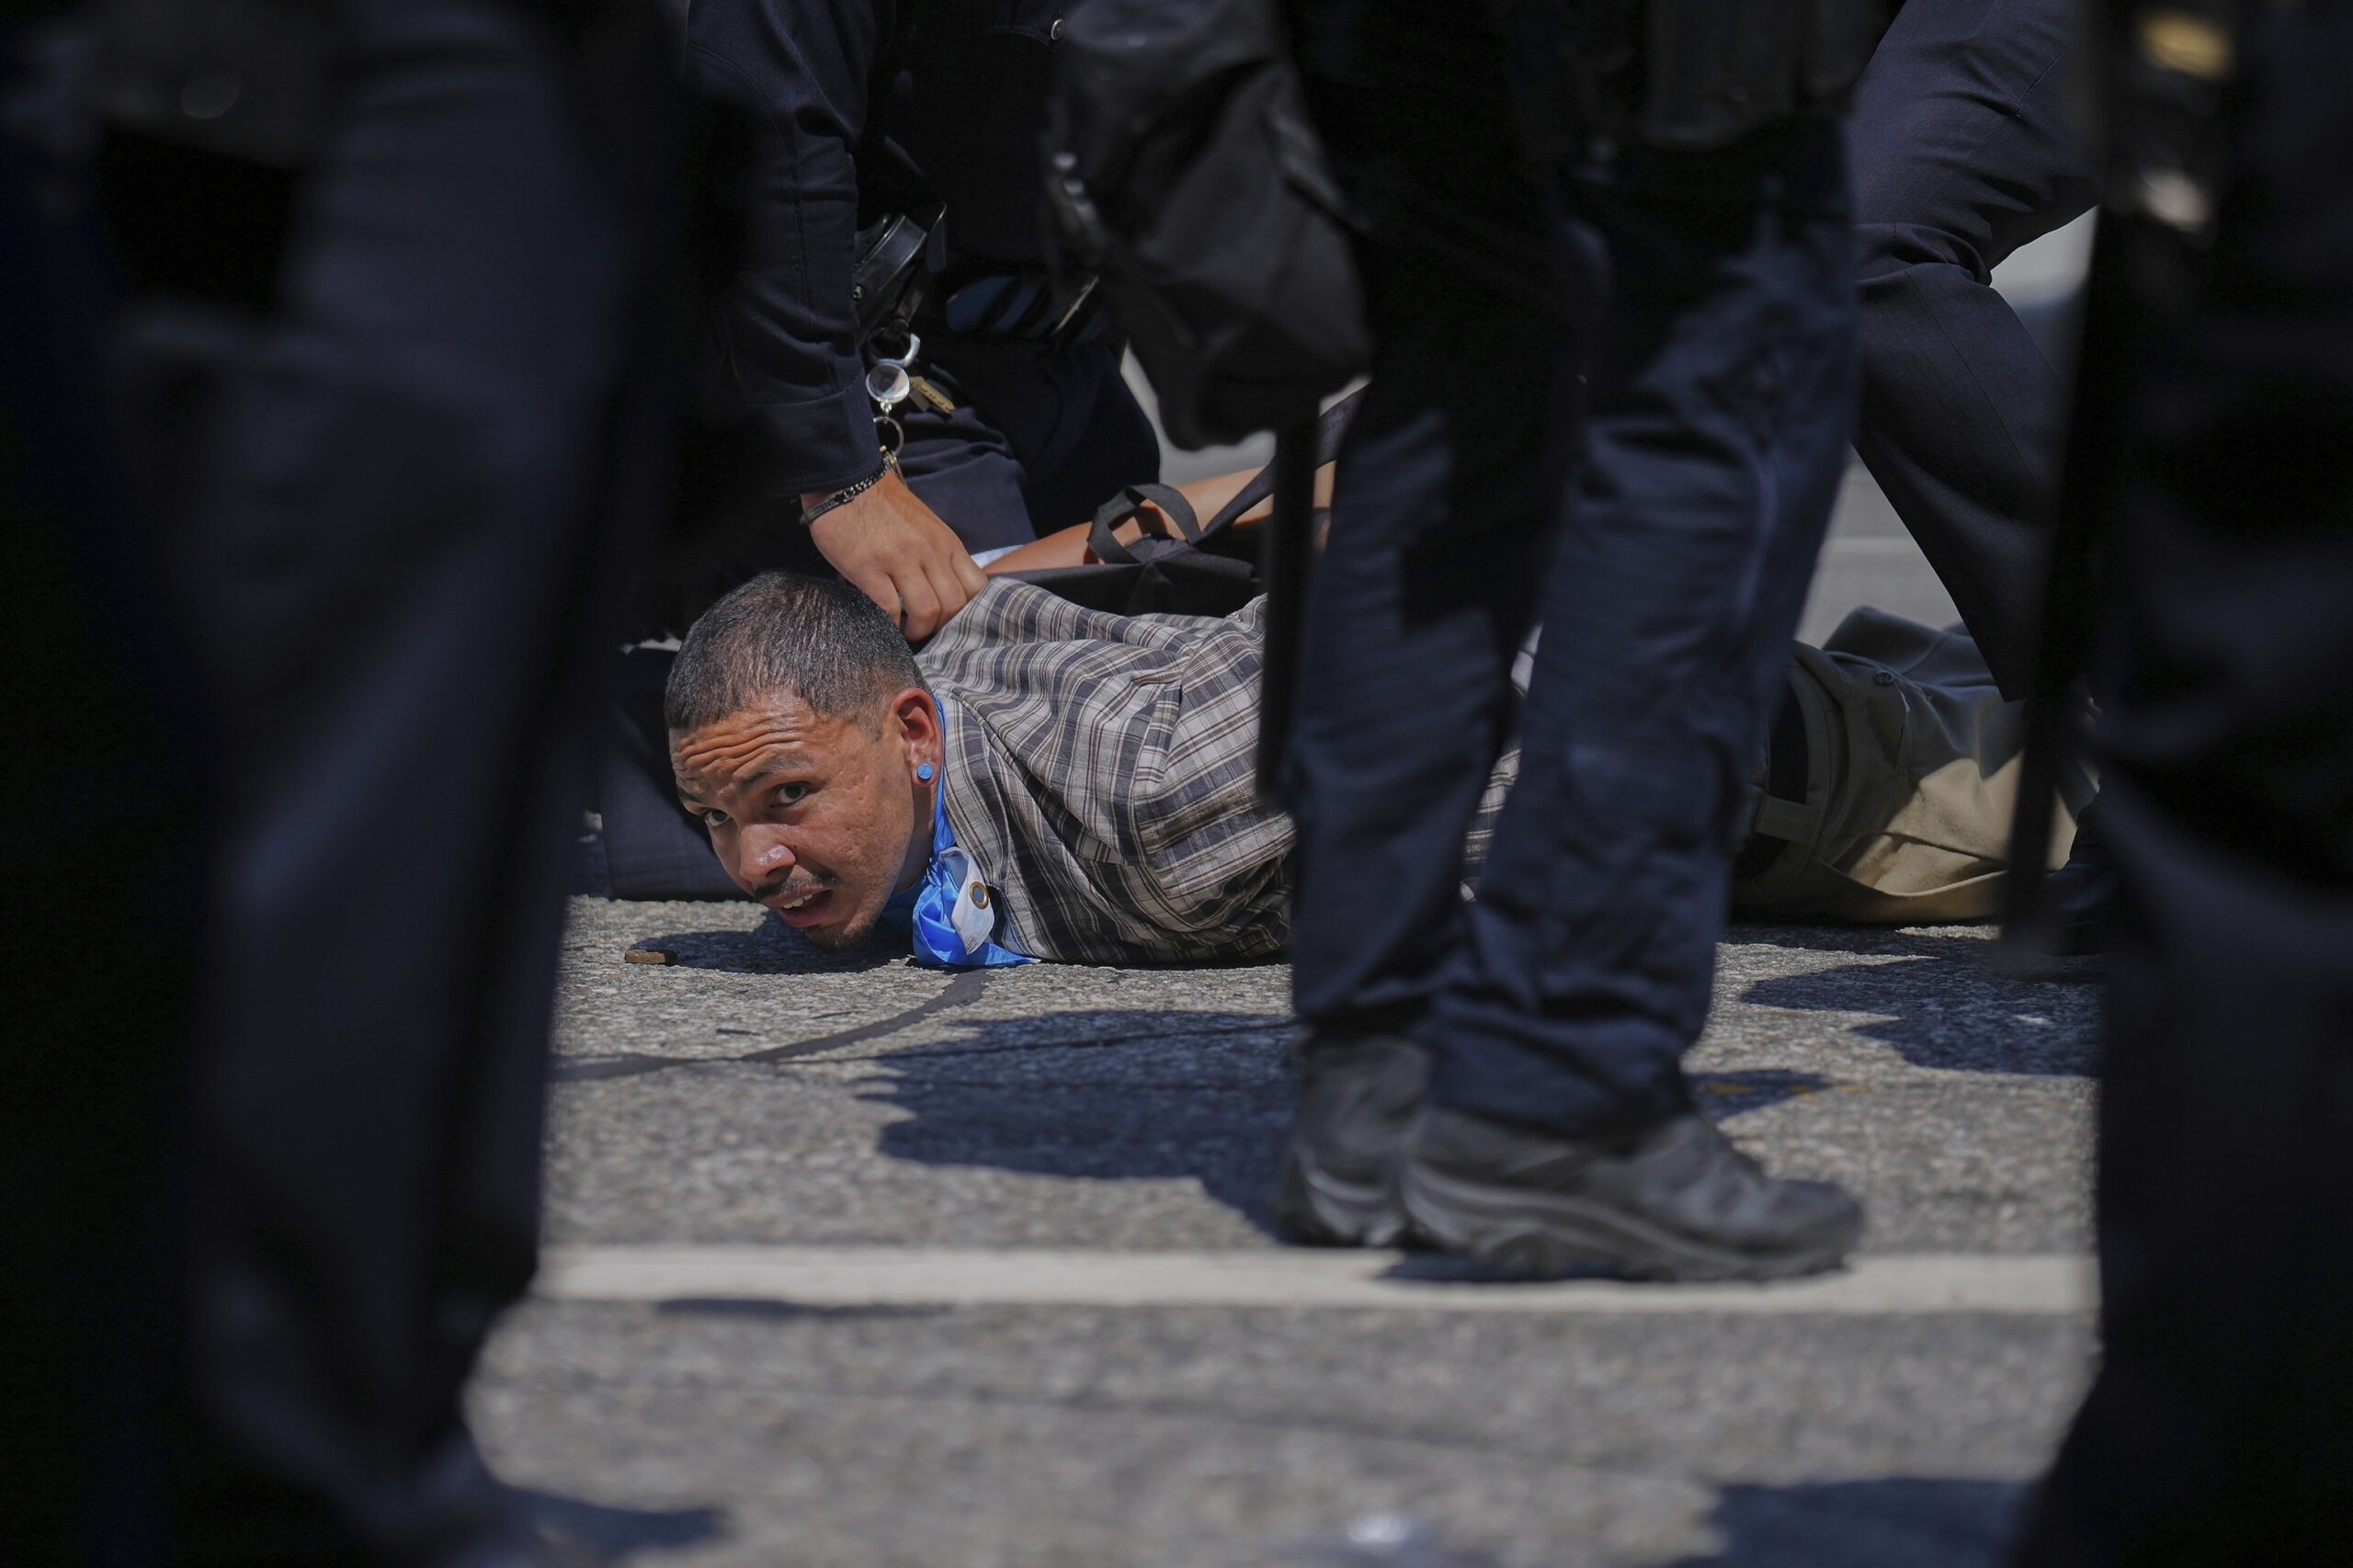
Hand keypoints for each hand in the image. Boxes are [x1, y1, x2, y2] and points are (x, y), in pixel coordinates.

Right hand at [804, 467, 988, 641]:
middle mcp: (929, 551)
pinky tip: (884, 622)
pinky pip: (889, 608)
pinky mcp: (868, 567)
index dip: (967, 612)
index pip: (976, 588)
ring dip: (917, 630)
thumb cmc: (884, 506)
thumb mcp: (926, 526)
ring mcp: (899, 559)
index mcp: (946, 543)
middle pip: (954, 606)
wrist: (846, 480)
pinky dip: (889, 624)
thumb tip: (948, 589)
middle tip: (923, 627)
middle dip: (940, 626)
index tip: (949, 617)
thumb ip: (940, 554)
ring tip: (904, 629)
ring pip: (927, 611)